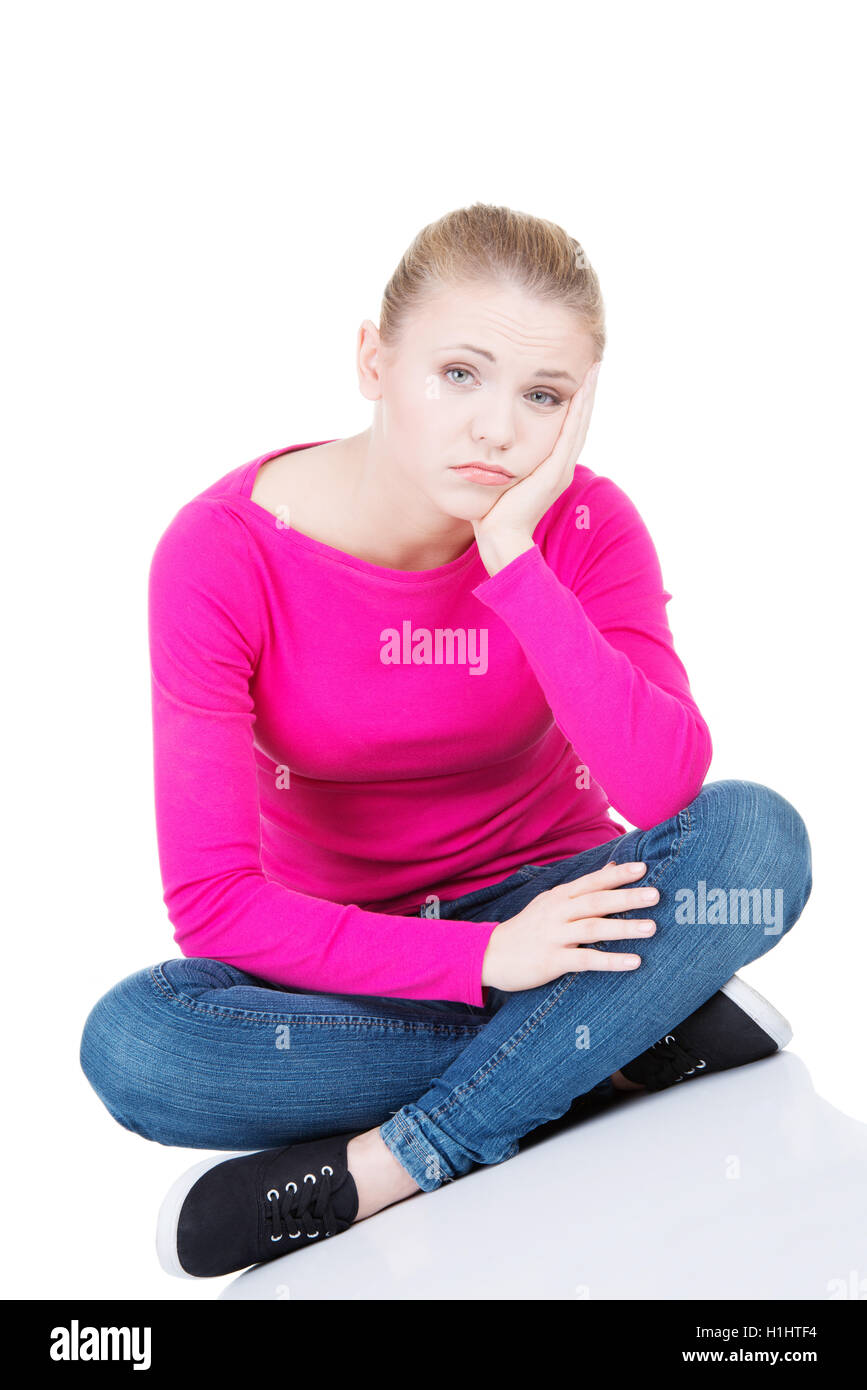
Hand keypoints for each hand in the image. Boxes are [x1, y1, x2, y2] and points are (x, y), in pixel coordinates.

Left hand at [472, 358, 601, 576]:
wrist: (500, 537)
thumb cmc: (492, 513)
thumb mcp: (499, 479)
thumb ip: (500, 461)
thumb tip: (485, 444)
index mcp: (550, 468)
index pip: (566, 428)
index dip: (573, 403)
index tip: (576, 378)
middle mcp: (561, 467)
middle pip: (578, 422)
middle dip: (585, 393)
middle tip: (592, 365)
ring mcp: (560, 469)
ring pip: (578, 424)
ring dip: (586, 396)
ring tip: (593, 369)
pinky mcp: (555, 472)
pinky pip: (570, 434)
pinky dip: (578, 412)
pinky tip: (581, 391)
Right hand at [480, 859, 657, 991]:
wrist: (490, 954)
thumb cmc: (528, 927)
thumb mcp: (551, 901)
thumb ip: (582, 887)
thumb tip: (612, 866)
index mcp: (559, 896)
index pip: (592, 881)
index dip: (617, 875)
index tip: (643, 868)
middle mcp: (558, 912)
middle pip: (596, 902)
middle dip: (627, 897)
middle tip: (656, 894)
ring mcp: (555, 936)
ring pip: (594, 929)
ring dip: (624, 928)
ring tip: (652, 928)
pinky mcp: (553, 960)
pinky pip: (586, 960)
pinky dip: (611, 961)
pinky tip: (634, 962)